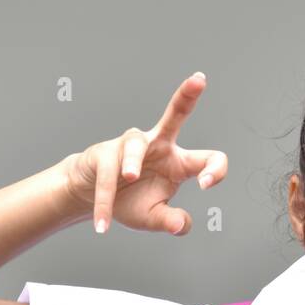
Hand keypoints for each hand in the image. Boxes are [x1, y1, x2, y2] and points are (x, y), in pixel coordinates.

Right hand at [63, 72, 227, 234]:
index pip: (207, 158)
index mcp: (178, 163)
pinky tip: (103, 223)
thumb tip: (180, 225)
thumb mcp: (153, 218)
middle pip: (175, 115)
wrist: (91, 198)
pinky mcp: (104, 152)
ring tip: (130, 177)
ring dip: (133, 161)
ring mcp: (130, 146)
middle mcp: (157, 147)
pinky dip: (105, 201)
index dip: (214, 169)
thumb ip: (171, 222)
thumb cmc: (128, 202)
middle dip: (186, 96)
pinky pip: (107, 174)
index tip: (205, 184)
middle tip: (199, 79)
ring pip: (135, 145)